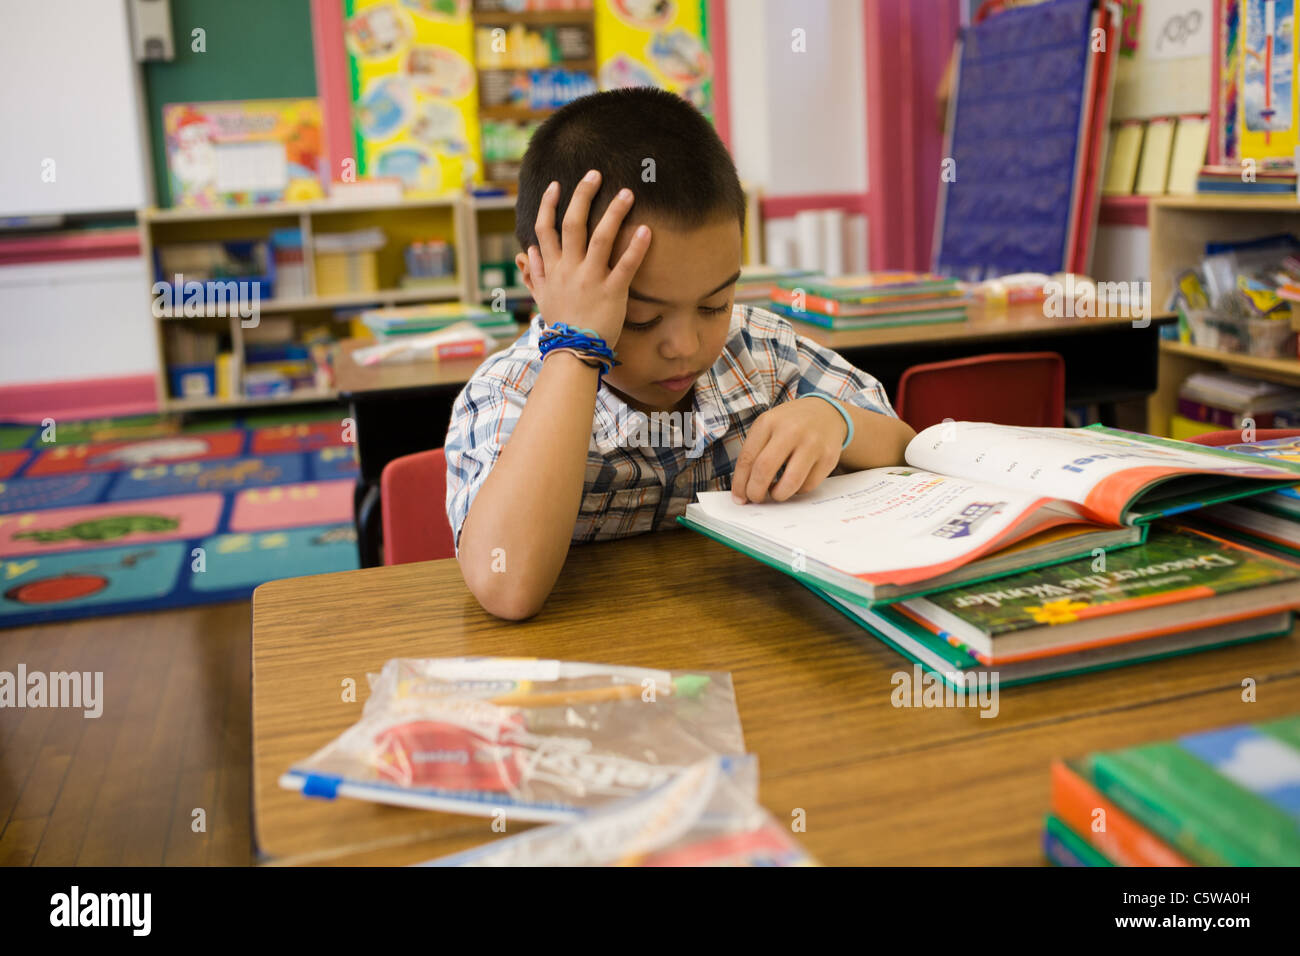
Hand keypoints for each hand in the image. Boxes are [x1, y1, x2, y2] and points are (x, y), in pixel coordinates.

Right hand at [525, 169, 651, 349]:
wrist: (574, 352)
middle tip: (595, 174)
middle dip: (582, 195)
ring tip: (627, 193)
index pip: (545, 229)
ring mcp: (590, 279)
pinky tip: (646, 230)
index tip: (556, 185)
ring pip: (600, 238)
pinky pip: (625, 265)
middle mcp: (570, 269)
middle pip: (573, 223)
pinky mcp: (612, 292)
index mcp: (553, 269)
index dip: (548, 205)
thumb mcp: (542, 298)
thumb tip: (527, 251)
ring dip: (613, 213)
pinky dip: (636, 248)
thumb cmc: (562, 325)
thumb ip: (535, 273)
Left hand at [731, 397, 847, 502]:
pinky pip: (808, 485)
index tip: (739, 497)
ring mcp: (812, 443)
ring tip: (776, 492)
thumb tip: (743, 489)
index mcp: (769, 422)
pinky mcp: (828, 457)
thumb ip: (754, 453)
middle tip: (755, 498)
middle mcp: (791, 431)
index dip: (740, 483)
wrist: (826, 412)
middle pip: (765, 470)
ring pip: (790, 483)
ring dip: (778, 495)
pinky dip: (797, 490)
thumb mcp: (768, 427)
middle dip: (755, 492)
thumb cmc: (790, 425)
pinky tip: (794, 482)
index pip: (747, 458)